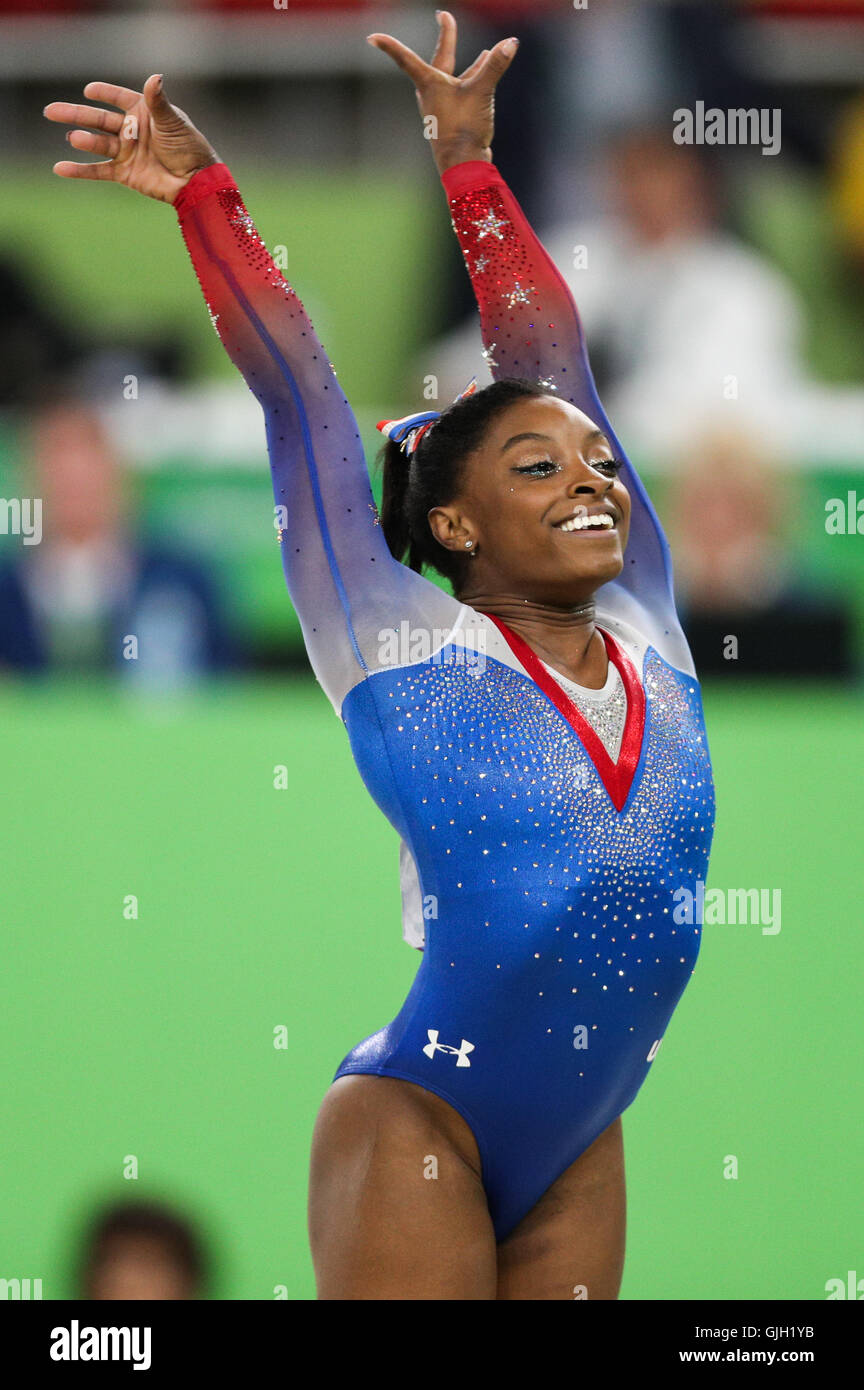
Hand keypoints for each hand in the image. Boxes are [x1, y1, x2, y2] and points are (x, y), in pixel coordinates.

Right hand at [43, 75, 218, 203]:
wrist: (196, 182)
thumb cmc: (189, 147)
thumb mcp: (172, 122)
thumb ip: (158, 102)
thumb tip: (155, 77)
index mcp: (142, 112)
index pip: (118, 97)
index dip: (103, 93)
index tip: (88, 91)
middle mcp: (131, 130)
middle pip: (99, 120)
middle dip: (75, 114)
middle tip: (51, 111)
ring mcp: (126, 152)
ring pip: (98, 143)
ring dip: (84, 141)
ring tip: (72, 138)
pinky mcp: (124, 173)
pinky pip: (98, 170)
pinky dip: (80, 171)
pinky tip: (60, 168)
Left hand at [367, 10, 517, 173]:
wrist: (463, 164)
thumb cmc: (464, 129)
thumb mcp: (482, 92)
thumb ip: (495, 66)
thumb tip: (511, 43)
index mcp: (430, 84)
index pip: (405, 58)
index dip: (389, 46)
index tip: (372, 37)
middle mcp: (431, 93)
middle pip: (440, 59)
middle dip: (447, 38)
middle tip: (445, 16)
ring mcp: (442, 106)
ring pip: (455, 77)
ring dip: (470, 63)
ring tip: (485, 52)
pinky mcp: (454, 117)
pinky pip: (463, 91)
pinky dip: (475, 80)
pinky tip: (486, 76)